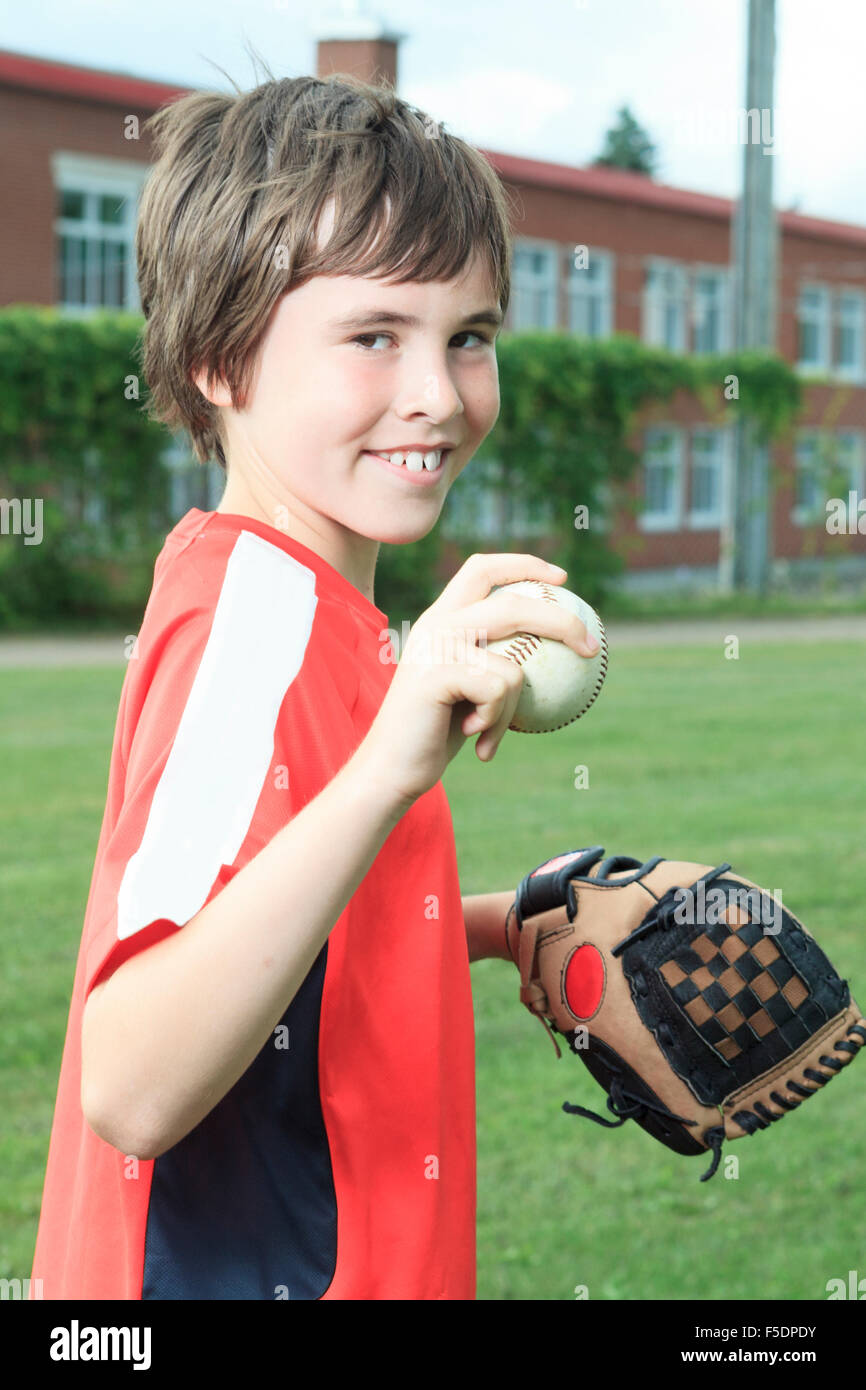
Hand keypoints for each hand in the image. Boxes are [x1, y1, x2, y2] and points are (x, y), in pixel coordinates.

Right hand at [358, 553, 599, 813]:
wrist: (393, 768)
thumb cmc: (438, 733)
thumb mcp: (473, 690)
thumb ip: (498, 662)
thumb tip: (559, 651)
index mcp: (442, 619)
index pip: (482, 569)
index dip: (523, 565)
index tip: (561, 579)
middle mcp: (436, 625)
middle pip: (513, 604)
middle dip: (561, 621)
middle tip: (592, 648)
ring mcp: (435, 648)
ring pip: (513, 665)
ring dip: (513, 708)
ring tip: (491, 733)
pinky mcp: (436, 675)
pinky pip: (499, 692)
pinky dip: (497, 723)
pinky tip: (477, 742)